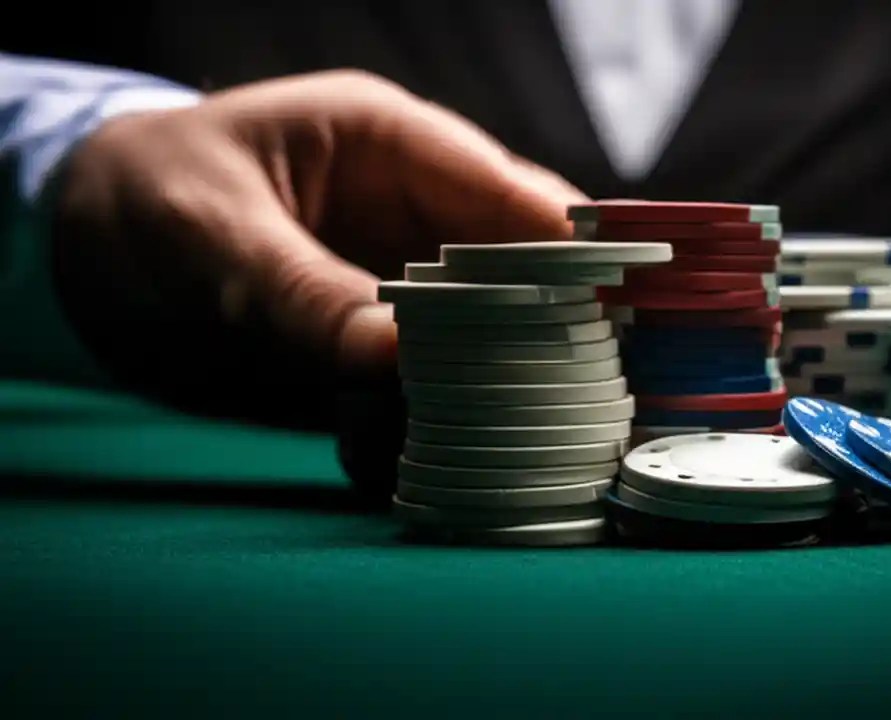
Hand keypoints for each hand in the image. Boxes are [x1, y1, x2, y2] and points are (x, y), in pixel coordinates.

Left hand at [50, 70, 585, 428]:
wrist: (85, 244)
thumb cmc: (146, 198)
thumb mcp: (214, 235)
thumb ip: (302, 290)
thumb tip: (394, 356)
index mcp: (387, 142)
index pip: (505, 186)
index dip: (570, 243)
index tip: (620, 303)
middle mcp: (410, 205)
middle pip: (517, 258)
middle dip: (560, 311)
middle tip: (605, 376)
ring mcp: (399, 270)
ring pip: (489, 316)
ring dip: (513, 363)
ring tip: (556, 414)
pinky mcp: (375, 330)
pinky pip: (435, 365)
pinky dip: (454, 399)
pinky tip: (470, 433)